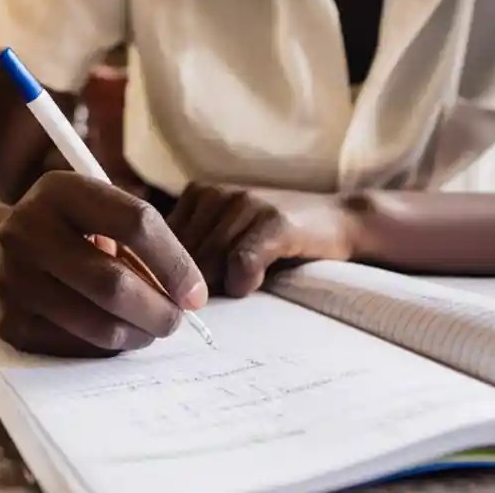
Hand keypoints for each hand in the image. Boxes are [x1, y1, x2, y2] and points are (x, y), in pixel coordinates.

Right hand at [0, 171, 208, 356]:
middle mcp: (25, 229)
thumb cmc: (66, 230)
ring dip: (137, 334)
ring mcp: (11, 278)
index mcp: (58, 189)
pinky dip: (106, 346)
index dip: (175, 262)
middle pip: (115, 284)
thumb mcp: (94, 210)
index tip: (196, 293)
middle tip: (175, 320)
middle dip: (159, 311)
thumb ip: (140, 239)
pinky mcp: (8, 321)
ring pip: (98, 324)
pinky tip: (110, 332)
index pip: (135, 222)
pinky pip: (76, 347)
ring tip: (148, 327)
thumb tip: (188, 296)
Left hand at [167, 184, 353, 297]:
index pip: (157, 245)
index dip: (165, 278)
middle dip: (191, 288)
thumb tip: (154, 296)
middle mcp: (214, 194)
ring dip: (220, 287)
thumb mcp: (226, 239)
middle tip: (215, 299)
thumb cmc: (275, 241)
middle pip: (180, 259)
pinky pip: (241, 262)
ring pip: (206, 263)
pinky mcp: (274, 221)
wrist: (339, 220)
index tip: (182, 297)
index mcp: (196, 195)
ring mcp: (245, 203)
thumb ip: (194, 255)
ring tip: (240, 288)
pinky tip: (254, 282)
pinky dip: (244, 282)